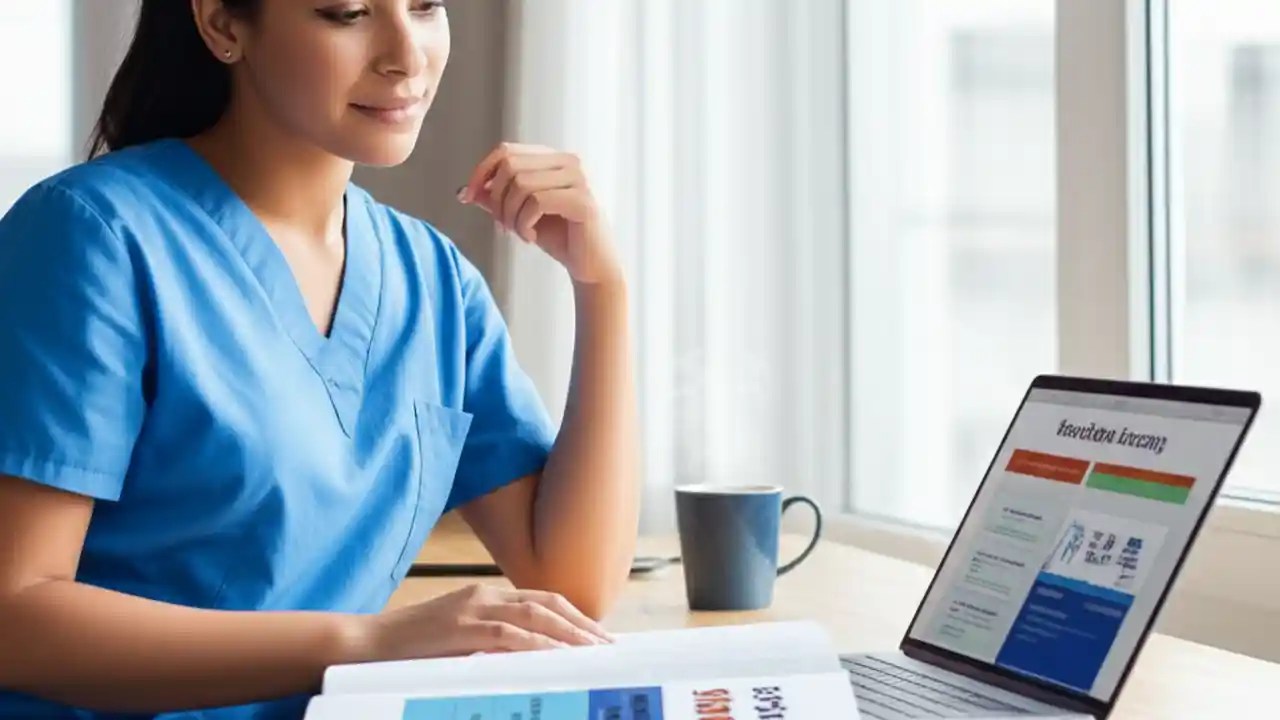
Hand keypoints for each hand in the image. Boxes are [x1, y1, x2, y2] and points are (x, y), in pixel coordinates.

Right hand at [360, 584, 613, 660]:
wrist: (365, 645)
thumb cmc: (408, 649)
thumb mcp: (456, 640)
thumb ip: (489, 643)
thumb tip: (527, 659)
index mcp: (484, 595)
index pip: (540, 600)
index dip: (573, 616)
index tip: (597, 635)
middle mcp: (483, 595)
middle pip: (547, 603)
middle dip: (582, 624)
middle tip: (608, 645)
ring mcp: (472, 609)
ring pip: (535, 615)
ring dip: (569, 634)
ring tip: (594, 651)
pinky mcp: (461, 629)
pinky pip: (510, 635)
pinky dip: (538, 644)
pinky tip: (557, 655)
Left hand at [458, 142, 622, 284]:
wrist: (591, 267)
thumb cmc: (559, 238)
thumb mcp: (520, 215)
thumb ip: (497, 200)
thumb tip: (467, 190)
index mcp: (553, 159)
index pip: (506, 150)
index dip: (481, 171)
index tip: (467, 196)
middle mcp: (568, 162)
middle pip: (510, 165)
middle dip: (496, 199)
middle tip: (502, 226)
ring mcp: (578, 179)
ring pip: (521, 184)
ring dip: (510, 215)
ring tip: (519, 233)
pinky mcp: (582, 200)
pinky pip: (536, 202)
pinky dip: (524, 224)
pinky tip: (530, 238)